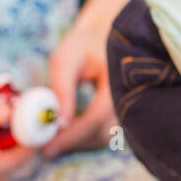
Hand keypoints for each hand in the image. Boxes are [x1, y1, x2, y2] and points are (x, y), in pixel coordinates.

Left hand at [41, 0, 134, 158]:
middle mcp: (134, 96)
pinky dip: (88, 135)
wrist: (111, 32)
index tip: (46, 148)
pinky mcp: (128, 111)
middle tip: (46, 147)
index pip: (97, 118)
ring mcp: (134, 105)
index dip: (72, 135)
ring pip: (107, 136)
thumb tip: (56, 123)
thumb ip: (61, 89)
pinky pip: (109, 131)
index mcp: (121, 79)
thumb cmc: (86, 41)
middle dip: (75, 142)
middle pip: (105, 133)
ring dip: (81, 141)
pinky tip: (70, 130)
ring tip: (55, 138)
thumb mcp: (67, 57)